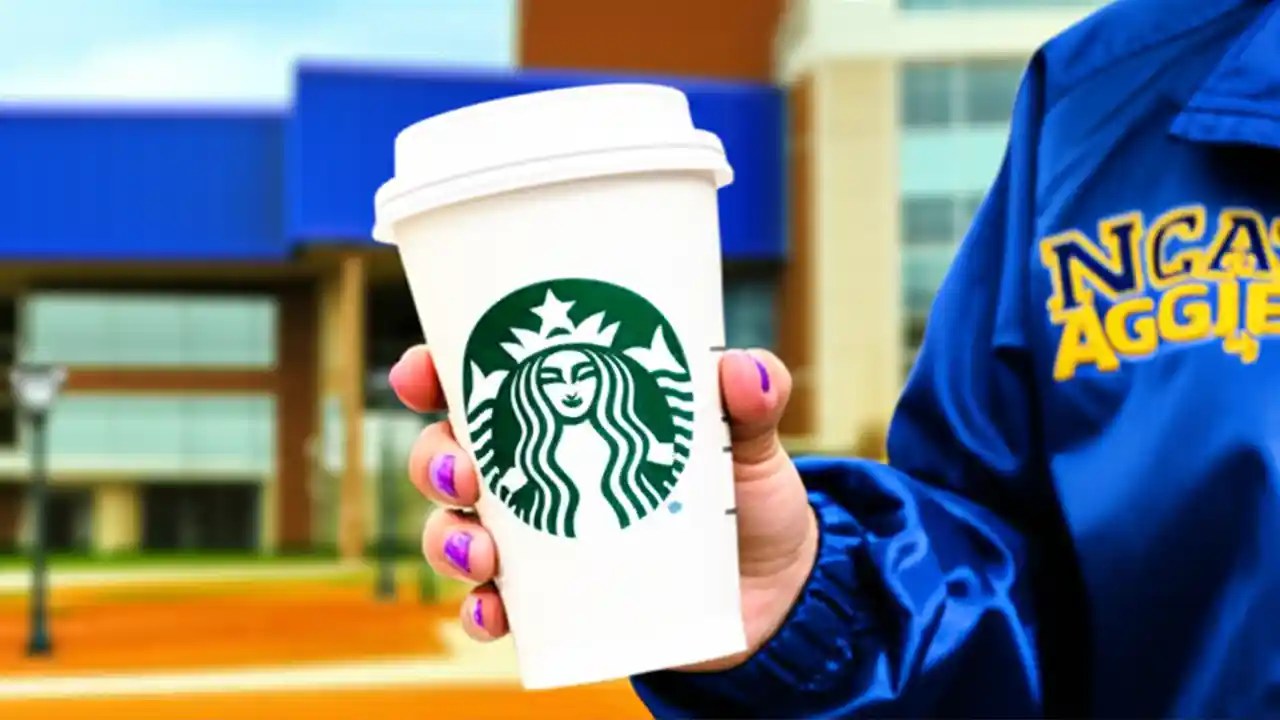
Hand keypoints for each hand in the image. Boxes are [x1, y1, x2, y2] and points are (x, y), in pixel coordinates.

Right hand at [389, 345, 817, 670]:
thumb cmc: (743, 495)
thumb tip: (742, 372)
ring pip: (455, 531)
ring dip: (447, 539)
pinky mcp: (551, 603)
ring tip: (480, 551)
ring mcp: (535, 541)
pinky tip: (494, 612)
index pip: (481, 382)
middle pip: (449, 456)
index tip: (419, 372)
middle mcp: (533, 474)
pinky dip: (481, 611)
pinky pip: (493, 608)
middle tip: (464, 472)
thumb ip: (750, 402)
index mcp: (560, 415)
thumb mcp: (749, 441)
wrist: (773, 590)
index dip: (432, 372)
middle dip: (435, 461)